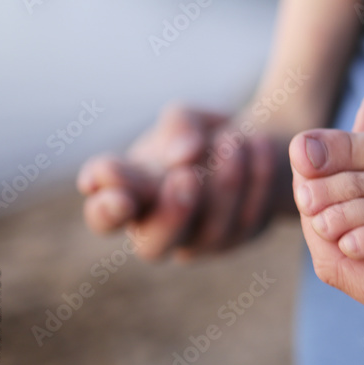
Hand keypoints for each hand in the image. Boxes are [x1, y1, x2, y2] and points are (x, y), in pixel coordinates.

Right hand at [77, 104, 280, 259]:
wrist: (246, 145)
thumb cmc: (197, 135)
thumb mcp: (185, 117)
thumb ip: (179, 127)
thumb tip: (185, 155)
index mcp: (129, 197)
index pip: (104, 216)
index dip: (106, 210)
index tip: (119, 192)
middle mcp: (160, 228)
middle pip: (153, 247)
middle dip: (170, 214)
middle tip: (186, 177)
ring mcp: (201, 240)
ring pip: (211, 233)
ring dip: (224, 185)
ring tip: (232, 141)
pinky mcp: (241, 236)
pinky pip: (250, 219)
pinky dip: (257, 178)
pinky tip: (258, 143)